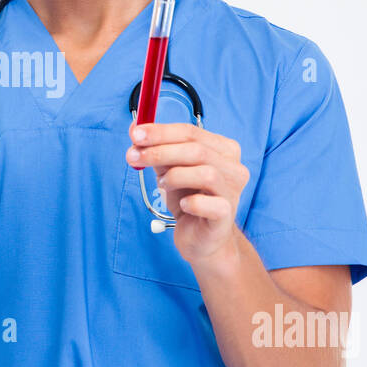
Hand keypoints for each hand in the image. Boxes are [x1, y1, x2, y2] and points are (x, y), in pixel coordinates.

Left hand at [126, 121, 248, 267]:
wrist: (201, 239)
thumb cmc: (188, 198)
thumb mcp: (169, 169)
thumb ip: (156, 148)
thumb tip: (134, 128)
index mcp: (222, 149)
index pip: (191, 132)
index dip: (161, 132)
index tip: (135, 135)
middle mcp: (233, 167)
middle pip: (197, 150)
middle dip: (160, 151)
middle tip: (133, 156)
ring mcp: (232, 191)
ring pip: (206, 173)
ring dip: (175, 176)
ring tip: (163, 184)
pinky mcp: (227, 215)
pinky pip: (210, 204)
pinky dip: (191, 202)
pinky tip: (183, 204)